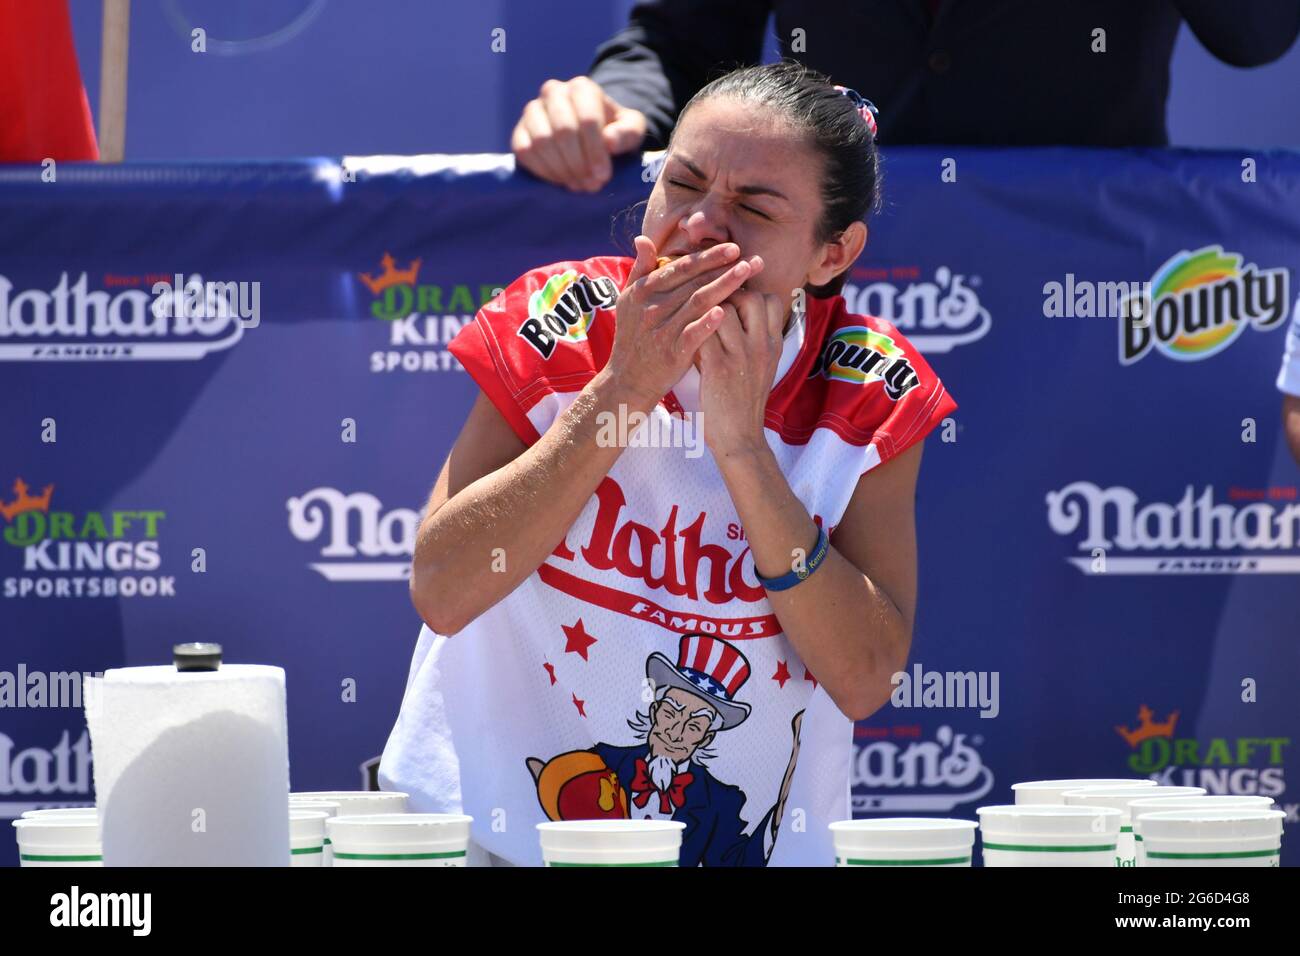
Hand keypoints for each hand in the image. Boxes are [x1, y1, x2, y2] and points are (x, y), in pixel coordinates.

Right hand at [511, 76, 646, 192]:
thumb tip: (609, 141)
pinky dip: (544, 171)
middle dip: (579, 163)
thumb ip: (628, 133)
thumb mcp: (631, 130)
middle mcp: (554, 92)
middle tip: (591, 184)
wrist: (589, 134)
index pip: (587, 119)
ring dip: (562, 169)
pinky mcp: (519, 131)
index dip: (595, 151)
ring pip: (542, 141)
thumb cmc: (613, 131)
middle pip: (563, 131)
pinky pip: (525, 152)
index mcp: (582, 88)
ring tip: (579, 185)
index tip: (603, 175)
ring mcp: (533, 111)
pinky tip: (561, 181)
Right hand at [605, 236, 760, 405]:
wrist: (627, 380)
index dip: (708, 257)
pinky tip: (724, 312)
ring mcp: (661, 330)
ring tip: (748, 274)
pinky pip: (690, 335)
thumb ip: (640, 269)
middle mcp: (651, 307)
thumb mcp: (628, 300)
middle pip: (694, 282)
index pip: (681, 268)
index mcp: (643, 291)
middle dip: (725, 268)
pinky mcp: (670, 353)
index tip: (734, 248)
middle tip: (753, 259)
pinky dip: (706, 324)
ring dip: (724, 286)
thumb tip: (642, 238)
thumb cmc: (633, 337)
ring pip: (697, 303)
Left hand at [697, 280, 785, 456]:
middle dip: (727, 295)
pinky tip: (683, 337)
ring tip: (694, 322)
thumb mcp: (762, 366)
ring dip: (705, 311)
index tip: (732, 300)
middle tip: (709, 308)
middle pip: (749, 297)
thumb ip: (755, 338)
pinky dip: (691, 330)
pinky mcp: (719, 368)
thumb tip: (735, 310)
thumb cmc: (744, 401)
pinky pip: (703, 333)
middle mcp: (762, 346)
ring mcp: (742, 356)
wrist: (740, 437)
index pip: (771, 299)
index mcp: (774, 344)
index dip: (750, 293)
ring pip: (723, 310)